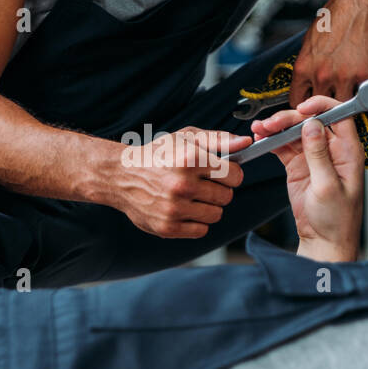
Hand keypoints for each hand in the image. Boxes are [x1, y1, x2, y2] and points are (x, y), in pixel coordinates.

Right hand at [114, 126, 250, 238]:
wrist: (121, 175)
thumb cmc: (158, 154)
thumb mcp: (186, 138)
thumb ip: (218, 140)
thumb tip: (246, 143)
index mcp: (190, 159)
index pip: (235, 175)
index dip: (231, 173)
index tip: (222, 173)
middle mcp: (182, 185)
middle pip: (226, 196)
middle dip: (219, 190)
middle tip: (203, 184)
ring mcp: (174, 208)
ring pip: (216, 215)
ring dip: (209, 206)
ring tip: (193, 197)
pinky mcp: (167, 227)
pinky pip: (201, 230)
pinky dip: (197, 222)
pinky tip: (184, 209)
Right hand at [249, 96, 363, 260]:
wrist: (324, 242)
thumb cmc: (337, 220)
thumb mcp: (328, 186)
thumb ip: (319, 155)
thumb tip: (313, 125)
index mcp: (348, 151)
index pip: (338, 116)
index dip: (321, 106)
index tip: (303, 107)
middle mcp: (332, 150)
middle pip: (310, 121)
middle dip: (290, 119)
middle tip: (272, 124)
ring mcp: (313, 157)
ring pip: (294, 132)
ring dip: (277, 128)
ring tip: (261, 129)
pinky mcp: (298, 166)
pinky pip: (284, 147)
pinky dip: (271, 142)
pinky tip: (261, 140)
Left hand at [289, 0, 367, 105]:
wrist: (360, 7)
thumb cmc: (334, 20)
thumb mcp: (309, 43)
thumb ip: (306, 68)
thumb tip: (304, 85)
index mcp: (303, 68)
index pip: (296, 103)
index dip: (304, 108)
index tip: (310, 107)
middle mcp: (321, 76)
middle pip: (319, 108)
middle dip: (325, 106)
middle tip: (332, 100)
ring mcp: (344, 78)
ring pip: (342, 106)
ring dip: (345, 101)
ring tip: (347, 91)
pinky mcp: (365, 77)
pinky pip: (363, 96)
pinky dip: (363, 93)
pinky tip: (361, 82)